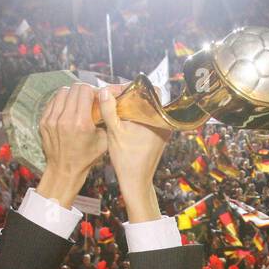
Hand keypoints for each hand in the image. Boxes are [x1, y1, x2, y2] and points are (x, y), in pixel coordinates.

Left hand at [36, 84, 106, 208]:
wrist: (64, 170)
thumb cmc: (86, 157)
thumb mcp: (104, 141)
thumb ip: (106, 120)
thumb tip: (107, 102)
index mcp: (81, 122)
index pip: (85, 90)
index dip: (93, 91)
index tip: (95, 97)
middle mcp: (65, 119)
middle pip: (74, 88)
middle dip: (83, 91)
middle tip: (87, 98)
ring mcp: (52, 119)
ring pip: (62, 92)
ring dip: (71, 94)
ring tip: (76, 103)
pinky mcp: (43, 121)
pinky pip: (53, 101)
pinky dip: (61, 101)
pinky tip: (66, 109)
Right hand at [96, 84, 170, 222]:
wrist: (136, 181)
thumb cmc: (126, 159)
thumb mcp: (114, 132)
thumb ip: (109, 110)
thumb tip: (103, 90)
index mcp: (156, 117)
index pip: (150, 89)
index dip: (133, 87)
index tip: (117, 92)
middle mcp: (164, 121)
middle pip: (149, 97)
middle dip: (132, 96)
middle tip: (115, 100)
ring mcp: (164, 129)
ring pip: (149, 108)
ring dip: (134, 106)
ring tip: (117, 109)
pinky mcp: (160, 136)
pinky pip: (150, 118)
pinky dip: (138, 116)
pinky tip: (124, 120)